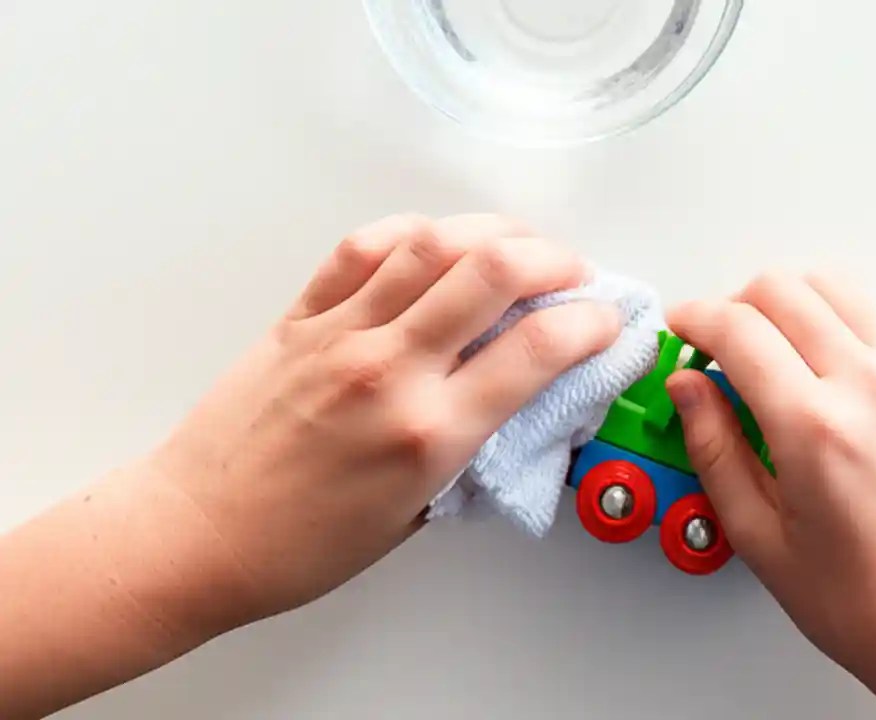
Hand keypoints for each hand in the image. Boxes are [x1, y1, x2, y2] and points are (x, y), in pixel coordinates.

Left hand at [143, 213, 619, 634]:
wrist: (197, 534)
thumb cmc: (302, 545)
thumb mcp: (419, 513)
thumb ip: (476, 449)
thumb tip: (524, 399)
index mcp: (429, 434)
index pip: (539, 348)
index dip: (592, 323)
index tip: (607, 322)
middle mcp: (389, 370)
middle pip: (494, 271)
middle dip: (555, 259)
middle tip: (573, 272)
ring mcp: (340, 334)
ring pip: (433, 243)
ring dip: (493, 231)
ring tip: (519, 242)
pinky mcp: (299, 317)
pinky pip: (363, 247)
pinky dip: (412, 231)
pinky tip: (437, 241)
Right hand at [665, 274, 875, 718]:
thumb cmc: (862, 600)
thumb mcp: (758, 536)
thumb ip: (714, 447)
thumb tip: (686, 387)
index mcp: (815, 428)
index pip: (738, 328)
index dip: (693, 320)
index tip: (677, 333)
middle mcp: (865, 388)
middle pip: (780, 289)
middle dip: (731, 306)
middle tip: (709, 351)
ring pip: (827, 284)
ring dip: (781, 301)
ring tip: (757, 350)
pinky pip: (866, 312)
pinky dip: (826, 313)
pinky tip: (805, 357)